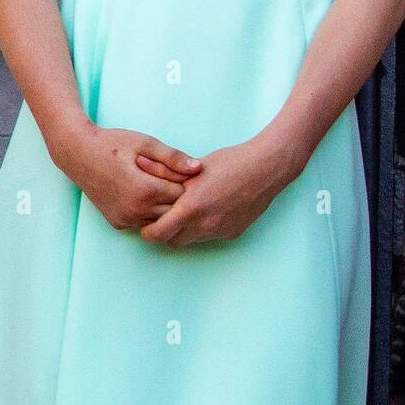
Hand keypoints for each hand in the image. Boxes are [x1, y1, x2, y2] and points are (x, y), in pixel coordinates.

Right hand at [61, 125, 202, 231]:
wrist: (77, 154)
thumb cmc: (112, 144)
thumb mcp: (145, 143)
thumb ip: (173, 157)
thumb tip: (199, 168)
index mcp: (144, 191)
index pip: (181, 194)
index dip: (182, 180)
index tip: (176, 168)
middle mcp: (135, 211)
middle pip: (173, 210)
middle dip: (175, 194)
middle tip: (169, 176)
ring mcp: (125, 220)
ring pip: (159, 219)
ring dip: (162, 204)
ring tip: (156, 183)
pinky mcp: (118, 223)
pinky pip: (143, 222)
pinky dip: (148, 211)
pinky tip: (143, 193)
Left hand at [138, 132, 294, 247]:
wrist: (265, 169)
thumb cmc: (229, 163)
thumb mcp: (193, 167)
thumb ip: (163, 170)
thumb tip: (138, 162)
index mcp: (191, 208)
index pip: (158, 234)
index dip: (147, 232)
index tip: (144, 224)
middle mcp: (204, 225)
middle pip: (172, 241)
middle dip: (163, 233)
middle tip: (159, 219)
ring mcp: (220, 232)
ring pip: (191, 240)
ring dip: (183, 231)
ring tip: (183, 212)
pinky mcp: (232, 233)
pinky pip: (210, 236)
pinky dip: (203, 228)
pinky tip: (207, 210)